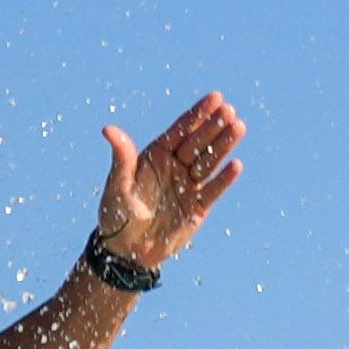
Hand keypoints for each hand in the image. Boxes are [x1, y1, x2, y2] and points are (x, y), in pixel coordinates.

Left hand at [91, 89, 244, 271]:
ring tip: (239, 127)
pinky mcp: (198, 207)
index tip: (216, 97)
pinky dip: (224, 179)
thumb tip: (109, 129)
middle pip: (198, 142)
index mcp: (157, 155)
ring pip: (209, 162)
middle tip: (230, 111)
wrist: (126, 250)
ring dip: (224, 145)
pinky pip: (213, 190)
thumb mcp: (117, 185)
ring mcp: (188, 185)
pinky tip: (236, 165)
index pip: (181, 130)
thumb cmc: (116, 214)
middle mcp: (175, 166)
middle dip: (214, 126)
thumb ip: (121, 158)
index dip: (198, 114)